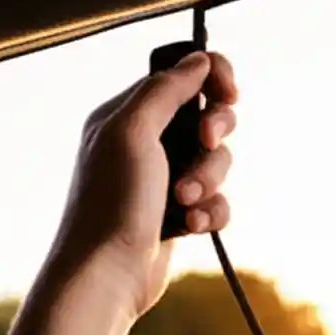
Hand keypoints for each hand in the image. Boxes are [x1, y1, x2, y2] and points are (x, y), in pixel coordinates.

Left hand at [51, 50, 238, 317]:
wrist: (106, 276)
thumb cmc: (111, 203)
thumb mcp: (132, 132)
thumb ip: (166, 89)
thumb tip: (199, 59)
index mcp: (127, 114)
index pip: (182, 76)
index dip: (213, 78)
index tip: (229, 93)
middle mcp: (145, 143)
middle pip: (209, 117)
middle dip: (215, 134)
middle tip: (204, 143)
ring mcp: (163, 179)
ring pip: (218, 162)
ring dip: (209, 180)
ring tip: (184, 201)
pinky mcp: (179, 214)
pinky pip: (216, 200)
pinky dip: (210, 212)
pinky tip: (189, 227)